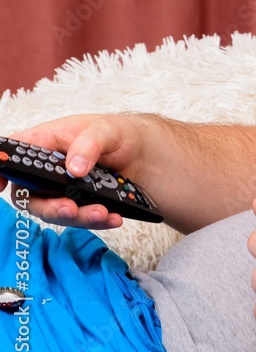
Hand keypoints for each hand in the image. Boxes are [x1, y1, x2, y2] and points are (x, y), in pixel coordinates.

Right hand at [1, 114, 147, 228]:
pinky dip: (98, 221)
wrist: (145, 154)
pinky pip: (83, 219)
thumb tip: (74, 168)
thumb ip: (89, 144)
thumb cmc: (118, 134)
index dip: (1, 170)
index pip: (11, 155)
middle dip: (48, 207)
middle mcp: (47, 171)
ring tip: (102, 213)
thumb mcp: (107, 130)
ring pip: (57, 211)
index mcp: (44, 143)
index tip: (0, 185)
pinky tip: (114, 218)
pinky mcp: (82, 204)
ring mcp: (63, 190)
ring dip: (78, 216)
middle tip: (69, 208)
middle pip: (30, 195)